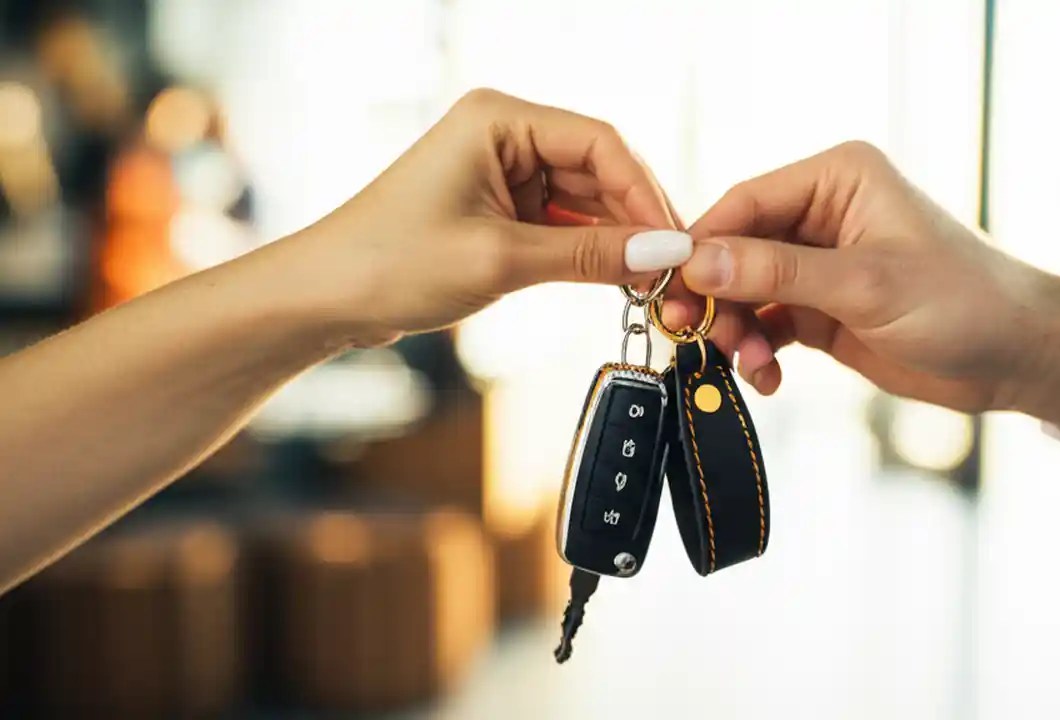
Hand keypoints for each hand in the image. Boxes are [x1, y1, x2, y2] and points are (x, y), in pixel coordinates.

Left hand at [295, 88, 691, 346]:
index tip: (673, 243)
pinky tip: (617, 279)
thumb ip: (589, 255)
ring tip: (650, 283)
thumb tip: (664, 255)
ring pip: (585, 200)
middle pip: (597, 169)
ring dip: (616, 239)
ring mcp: (501, 171)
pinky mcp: (498, 208)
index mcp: (498, 118)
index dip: (644, 192)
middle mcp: (504, 134)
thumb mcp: (501, 259)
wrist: (325, 298)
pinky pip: (562, 223)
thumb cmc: (391, 262)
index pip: (599, 142)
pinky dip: (588, 251)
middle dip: (635, 219)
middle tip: (672, 270)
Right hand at [667, 142, 1059, 437]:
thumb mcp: (868, 285)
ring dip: (733, 330)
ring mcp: (819, 264)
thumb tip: (699, 261)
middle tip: (693, 337)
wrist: (1018, 357)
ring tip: (746, 365)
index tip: (669, 288)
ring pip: (743, 291)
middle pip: (734, 249)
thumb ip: (780, 271)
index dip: (700, 245)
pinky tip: (766, 377)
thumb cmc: (965, 302)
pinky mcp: (821, 308)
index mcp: (837, 180)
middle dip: (713, 296)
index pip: (745, 203)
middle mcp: (822, 214)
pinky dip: (756, 351)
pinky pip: (765, 324)